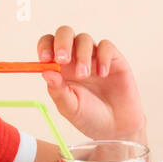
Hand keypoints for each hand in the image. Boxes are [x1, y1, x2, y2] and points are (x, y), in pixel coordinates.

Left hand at [37, 25, 145, 143]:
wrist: (117, 128)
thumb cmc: (90, 118)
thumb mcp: (70, 108)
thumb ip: (58, 91)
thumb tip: (46, 72)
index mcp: (60, 69)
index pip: (48, 46)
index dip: (45, 47)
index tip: (44, 58)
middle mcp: (76, 59)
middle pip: (65, 34)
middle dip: (62, 42)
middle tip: (63, 59)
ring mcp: (95, 57)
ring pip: (84, 39)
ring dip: (82, 55)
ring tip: (84, 75)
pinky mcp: (114, 59)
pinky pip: (106, 47)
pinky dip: (103, 57)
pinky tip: (103, 74)